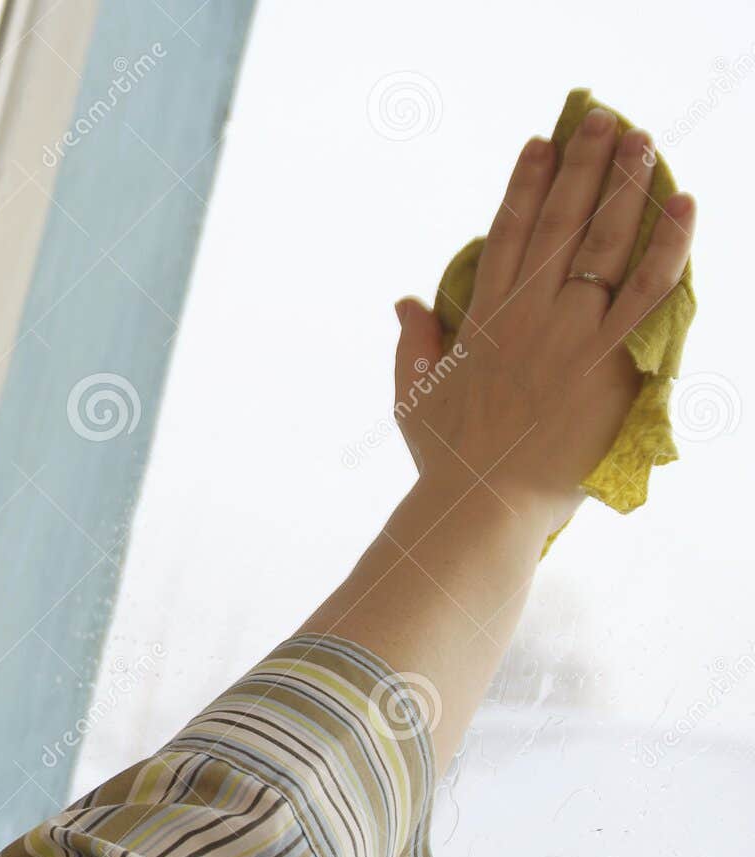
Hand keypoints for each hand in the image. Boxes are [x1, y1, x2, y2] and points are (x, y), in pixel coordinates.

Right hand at [392, 111, 694, 537]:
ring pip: (603, 244)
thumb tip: (407, 300)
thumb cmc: (447, 460)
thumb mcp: (414, 397)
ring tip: (640, 142)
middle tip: (601, 119)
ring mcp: (569, 334)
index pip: (508, 234)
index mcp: (482, 321)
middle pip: (560, 223)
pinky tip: (683, 207)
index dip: (525, 185)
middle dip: (582, 166)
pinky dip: (668, 247)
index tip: (541, 144)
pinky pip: (646, 293)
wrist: (483, 502)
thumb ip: (414, 344)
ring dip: (624, 187)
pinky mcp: (608, 362)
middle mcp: (527, 314)